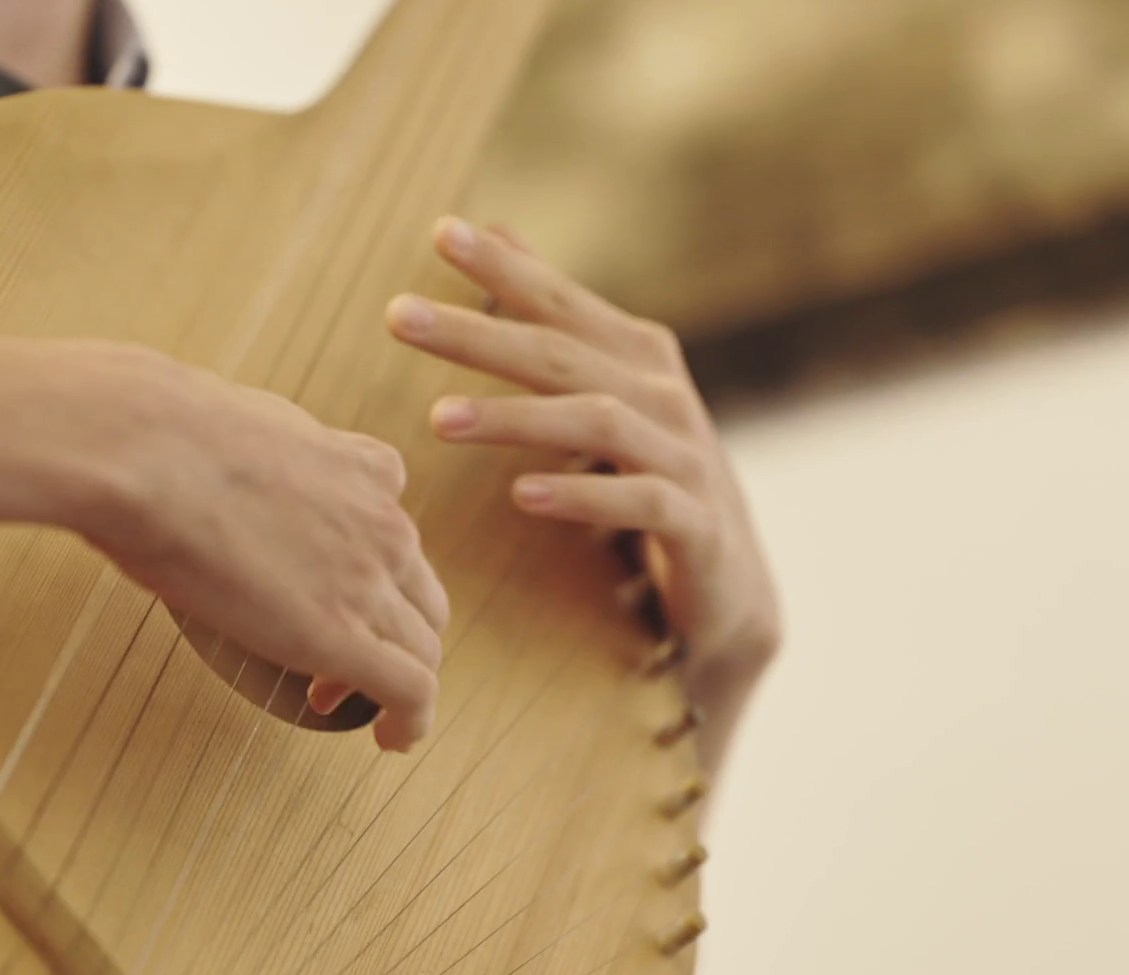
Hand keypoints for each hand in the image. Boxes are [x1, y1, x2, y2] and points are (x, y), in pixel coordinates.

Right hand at [81, 350, 448, 752]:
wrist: (149, 453)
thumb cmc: (169, 437)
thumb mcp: (250, 423)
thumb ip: (276, 452)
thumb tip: (239, 460)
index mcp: (365, 469)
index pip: (398, 537)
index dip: (373, 580)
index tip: (333, 598)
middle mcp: (384, 523)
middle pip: (420, 598)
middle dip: (388, 633)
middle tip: (336, 661)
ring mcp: (370, 580)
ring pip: (422, 649)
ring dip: (392, 681)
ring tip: (340, 701)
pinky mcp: (346, 636)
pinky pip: (413, 691)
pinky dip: (411, 722)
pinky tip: (390, 738)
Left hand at [385, 218, 779, 761]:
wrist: (730, 589)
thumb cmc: (650, 479)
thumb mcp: (601, 392)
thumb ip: (554, 317)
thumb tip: (498, 230)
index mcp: (635, 356)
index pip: (558, 300)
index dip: (503, 266)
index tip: (441, 231)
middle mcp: (663, 394)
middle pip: (560, 352)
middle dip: (477, 332)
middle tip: (398, 317)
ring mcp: (685, 456)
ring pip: (596, 420)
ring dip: (515, 417)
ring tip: (439, 419)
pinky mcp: (696, 521)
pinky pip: (639, 500)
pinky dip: (581, 494)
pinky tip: (522, 494)